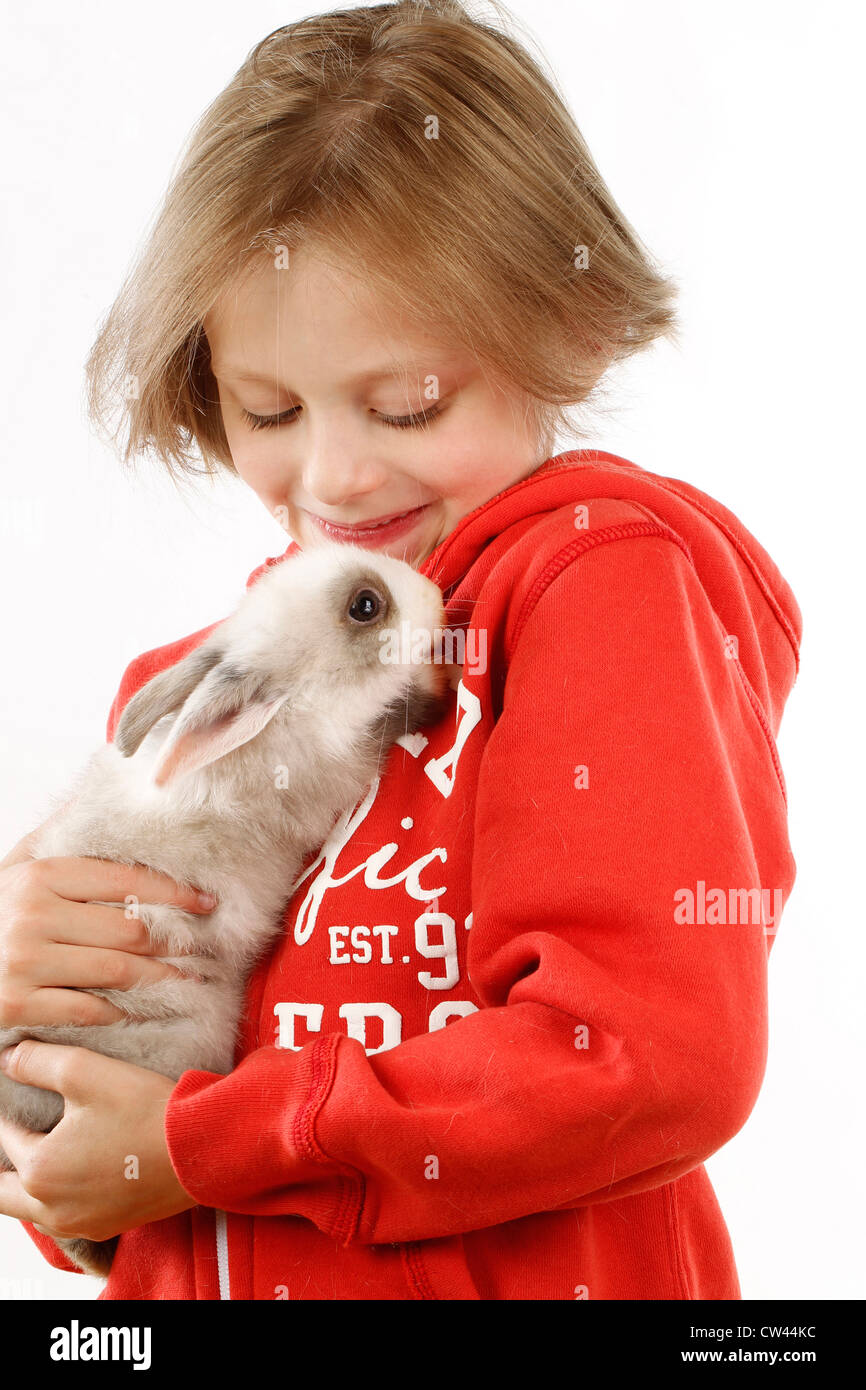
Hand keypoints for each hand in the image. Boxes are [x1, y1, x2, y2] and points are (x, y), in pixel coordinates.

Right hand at [0, 849, 216, 1029]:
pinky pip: (89, 1009)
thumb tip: (102, 793)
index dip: (175, 892)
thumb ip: (56, 838)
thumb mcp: (16, 869)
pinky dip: (117, 1010)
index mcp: (40, 876)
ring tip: (186, 980)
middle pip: (130, 929)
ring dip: (160, 979)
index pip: (126, 880)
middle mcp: (32, 915)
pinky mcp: (17, 1005)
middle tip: (204, 949)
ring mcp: (23, 962)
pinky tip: (133, 1007)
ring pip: (118, 971)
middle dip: (174, 941)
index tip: (207, 902)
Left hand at [0, 1040, 196, 1241]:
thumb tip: (7, 1059)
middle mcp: (51, 1208)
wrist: (202, 1147)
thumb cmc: (145, 1110)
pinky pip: (65, 1220)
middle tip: (23, 1132)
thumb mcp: (85, 1071)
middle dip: (7, 1161)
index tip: (22, 1095)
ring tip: (49, 1151)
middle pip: (2, 1192)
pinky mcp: (107, 1227)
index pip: (5, 1137)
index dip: (10, 1113)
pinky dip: (59, 1200)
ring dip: (29, 1185)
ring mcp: (80, 1223)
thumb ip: (37, 1063)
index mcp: (39, 1170)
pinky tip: (78, 1174)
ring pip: (31, 1211)